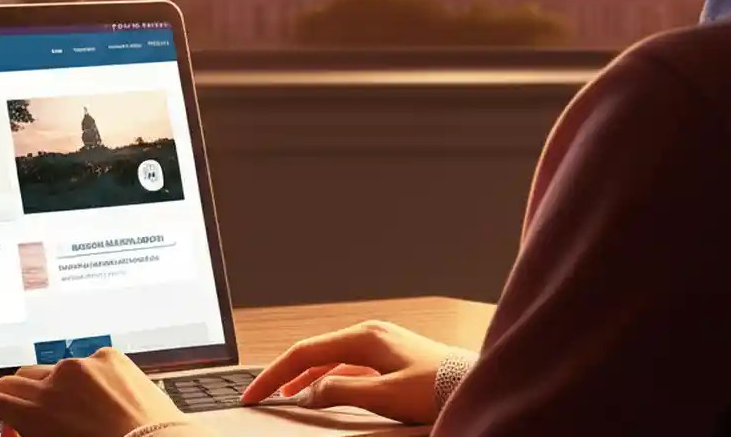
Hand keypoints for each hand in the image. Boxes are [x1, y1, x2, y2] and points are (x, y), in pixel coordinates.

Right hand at [0, 347, 186, 436]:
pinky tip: (100, 398)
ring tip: (69, 410)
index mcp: (36, 413)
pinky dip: (86, 378)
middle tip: (20, 416)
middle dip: (11, 397)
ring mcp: (82, 365)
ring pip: (50, 370)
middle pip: (14, 379)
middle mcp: (54, 382)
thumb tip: (16, 430)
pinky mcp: (108, 356)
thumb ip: (30, 433)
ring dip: (50, 388)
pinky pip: (86, 363)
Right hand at [241, 320, 451, 424]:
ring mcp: (381, 346)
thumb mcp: (384, 395)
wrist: (475, 386)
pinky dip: (329, 380)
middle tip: (262, 394)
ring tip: (286, 397)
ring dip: (306, 378)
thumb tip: (309, 393)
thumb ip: (341, 392)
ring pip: (331, 360)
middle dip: (285, 374)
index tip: (255, 393)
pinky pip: (349, 367)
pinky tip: (323, 394)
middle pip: (315, 352)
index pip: (305, 351)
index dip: (275, 374)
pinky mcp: (390, 359)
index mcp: (365, 336)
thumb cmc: (437, 388)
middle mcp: (371, 335)